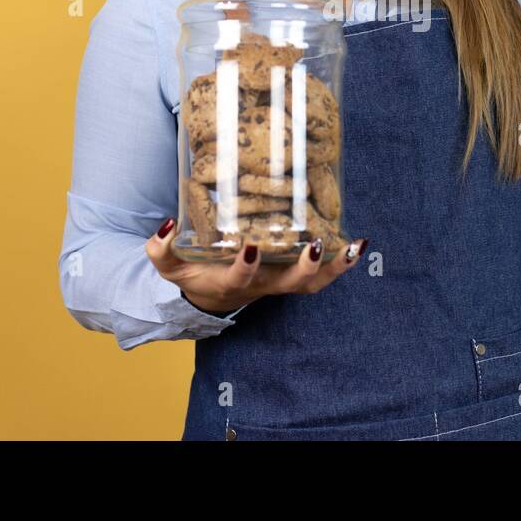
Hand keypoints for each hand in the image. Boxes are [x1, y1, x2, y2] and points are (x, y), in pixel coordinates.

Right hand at [146, 218, 367, 314]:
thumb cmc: (197, 274)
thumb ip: (162, 251)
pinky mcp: (296, 274)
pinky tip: (359, 243)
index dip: (245, 267)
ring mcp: (283, 282)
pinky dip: (342, 262)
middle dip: (303, 267)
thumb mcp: (173, 267)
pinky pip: (323, 275)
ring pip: (313, 283)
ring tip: (351, 247)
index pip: (240, 279)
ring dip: (333, 267)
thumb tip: (165, 226)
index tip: (249, 247)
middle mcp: (263, 284)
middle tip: (312, 244)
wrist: (215, 294)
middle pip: (290, 285)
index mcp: (232, 282)